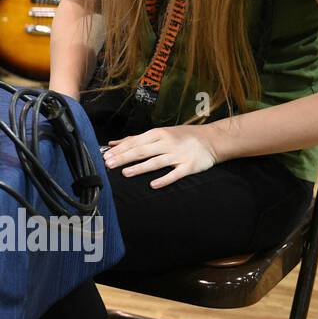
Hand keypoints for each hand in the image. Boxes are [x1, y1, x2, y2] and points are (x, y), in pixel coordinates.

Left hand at [102, 124, 217, 188]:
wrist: (211, 139)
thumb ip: (136, 139)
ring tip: (125, 173)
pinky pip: (175, 174)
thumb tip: (113, 143)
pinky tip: (153, 185)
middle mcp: (167, 143)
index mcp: (158, 134)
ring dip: (140, 168)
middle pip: (142, 151)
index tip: (105, 155)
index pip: (135, 142)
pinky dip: (164, 179)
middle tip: (109, 164)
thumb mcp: (159, 133)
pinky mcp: (189, 166)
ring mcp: (178, 155)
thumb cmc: (181, 136)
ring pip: (156, 162)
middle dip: (124, 158)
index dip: (120, 149)